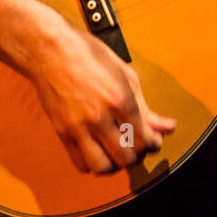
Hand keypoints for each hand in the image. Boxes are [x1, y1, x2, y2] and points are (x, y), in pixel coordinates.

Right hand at [31, 25, 175, 174]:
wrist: (50, 50)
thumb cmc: (86, 55)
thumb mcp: (125, 74)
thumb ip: (145, 106)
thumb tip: (166, 126)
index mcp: (119, 99)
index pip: (144, 139)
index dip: (153, 143)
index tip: (153, 140)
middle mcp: (99, 116)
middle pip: (126, 158)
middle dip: (136, 154)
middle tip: (136, 145)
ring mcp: (78, 126)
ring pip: (102, 167)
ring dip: (114, 164)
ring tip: (116, 151)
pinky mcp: (62, 132)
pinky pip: (80, 163)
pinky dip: (92, 163)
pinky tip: (97, 150)